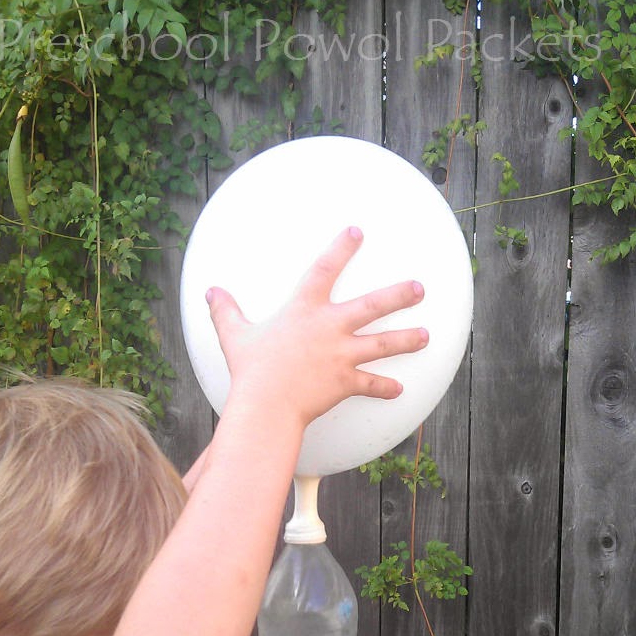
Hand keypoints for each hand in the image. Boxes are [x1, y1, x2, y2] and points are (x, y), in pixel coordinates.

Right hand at [205, 227, 427, 428]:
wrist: (266, 403)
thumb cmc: (250, 370)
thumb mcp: (234, 335)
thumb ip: (226, 311)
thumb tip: (210, 292)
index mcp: (304, 310)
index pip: (326, 269)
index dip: (342, 248)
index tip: (358, 232)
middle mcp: (330, 327)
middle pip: (373, 305)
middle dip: (399, 295)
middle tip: (419, 289)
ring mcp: (342, 355)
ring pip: (382, 344)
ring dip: (407, 339)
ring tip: (425, 336)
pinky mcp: (345, 382)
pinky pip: (370, 385)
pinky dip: (385, 388)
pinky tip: (399, 389)